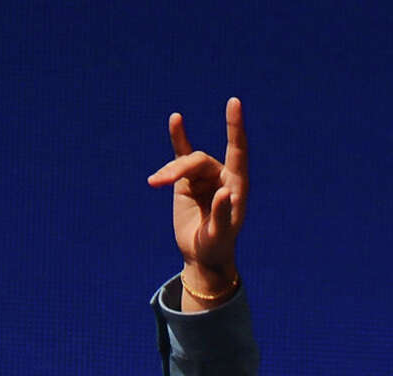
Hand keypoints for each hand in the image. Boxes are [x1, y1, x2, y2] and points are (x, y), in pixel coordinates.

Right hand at [147, 97, 247, 298]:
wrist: (202, 255)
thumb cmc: (216, 246)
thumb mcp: (219, 235)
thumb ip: (222, 215)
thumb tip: (223, 193)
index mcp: (237, 185)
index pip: (237, 150)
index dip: (235, 127)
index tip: (234, 103)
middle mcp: (222, 175)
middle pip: (199, 160)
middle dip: (179, 168)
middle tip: (161, 181)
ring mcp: (204, 176)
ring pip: (185, 162)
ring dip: (169, 171)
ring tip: (155, 183)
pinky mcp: (187, 180)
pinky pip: (182, 155)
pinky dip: (178, 138)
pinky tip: (176, 120)